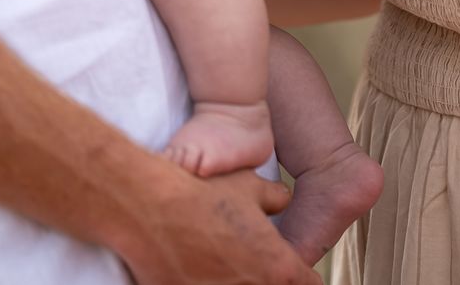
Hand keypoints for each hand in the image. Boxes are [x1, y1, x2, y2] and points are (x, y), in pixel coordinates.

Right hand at [124, 167, 315, 283]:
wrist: (150, 206)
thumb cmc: (200, 192)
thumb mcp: (248, 185)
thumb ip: (274, 197)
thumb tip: (282, 198)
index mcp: (275, 266)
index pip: (308, 284)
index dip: (303, 275)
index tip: (293, 269)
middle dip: (272, 281)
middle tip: (256, 266)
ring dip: (240, 284)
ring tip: (227, 269)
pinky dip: (210, 284)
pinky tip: (203, 274)